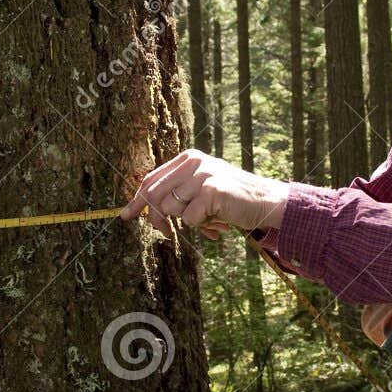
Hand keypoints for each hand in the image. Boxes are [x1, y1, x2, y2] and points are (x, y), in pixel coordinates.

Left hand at [119, 148, 290, 239]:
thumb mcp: (200, 189)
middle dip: (155, 219)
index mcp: (187, 158)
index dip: (137, 199)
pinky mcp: (211, 190)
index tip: (126, 215)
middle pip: (154, 194)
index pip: (151, 179)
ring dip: (188, 221)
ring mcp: (202, 174)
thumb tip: (144, 210)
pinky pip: (190, 219)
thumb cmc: (230, 199)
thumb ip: (176, 193)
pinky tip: (219, 222)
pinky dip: (202, 226)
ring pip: (171, 208)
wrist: (265, 202)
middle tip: (164, 233)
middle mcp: (193, 162)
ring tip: (209, 219)